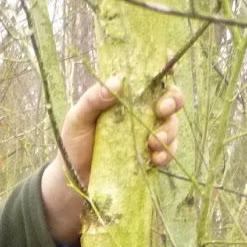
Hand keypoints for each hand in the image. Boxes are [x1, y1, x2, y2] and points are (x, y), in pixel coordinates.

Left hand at [40, 80, 184, 241]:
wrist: (74, 179)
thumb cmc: (74, 143)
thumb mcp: (78, 118)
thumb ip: (93, 99)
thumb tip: (117, 81)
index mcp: (125, 95)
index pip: (150, 76)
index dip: (165, 67)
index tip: (170, 67)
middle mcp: (141, 111)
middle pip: (171, 98)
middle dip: (173, 100)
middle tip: (162, 109)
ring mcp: (148, 134)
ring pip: (172, 125)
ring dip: (169, 130)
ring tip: (153, 142)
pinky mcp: (150, 156)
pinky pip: (169, 151)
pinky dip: (167, 153)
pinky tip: (156, 158)